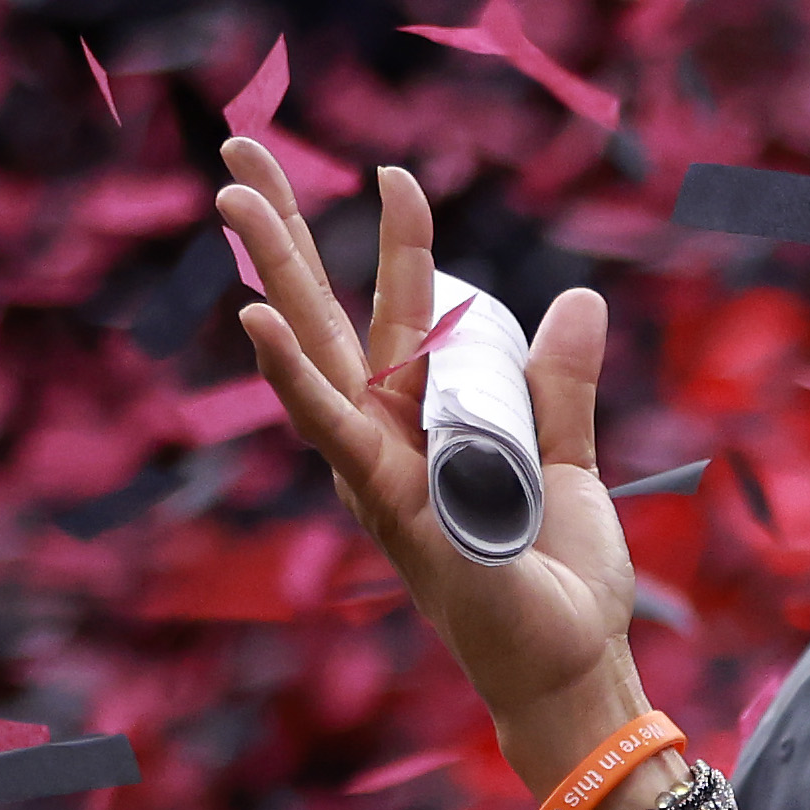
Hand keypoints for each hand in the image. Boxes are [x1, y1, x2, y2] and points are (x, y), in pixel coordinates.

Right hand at [212, 140, 656, 794]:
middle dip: (281, 232)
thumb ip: (563, 384)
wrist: (572, 663)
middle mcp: (384, 434)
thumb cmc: (559, 579)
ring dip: (272, 272)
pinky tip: (252, 321)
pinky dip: (293, 378)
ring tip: (233, 195)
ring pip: (314, 352)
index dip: (399, 241)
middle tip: (238, 147)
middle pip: (325, 313)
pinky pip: (333, 430)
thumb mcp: (570, 462)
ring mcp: (377, 466)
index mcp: (423, 417)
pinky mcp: (388, 503)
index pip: (398, 310)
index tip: (398, 174)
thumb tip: (577, 299)